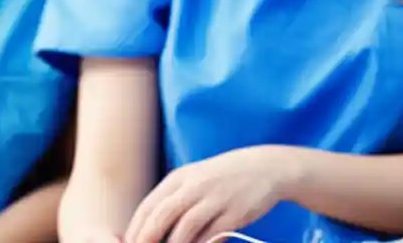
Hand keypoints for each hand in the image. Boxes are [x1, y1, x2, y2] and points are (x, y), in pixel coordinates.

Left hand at [124, 147, 295, 242]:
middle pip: (161, 217)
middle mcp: (195, 185)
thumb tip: (146, 232)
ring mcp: (216, 198)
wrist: (267, 167)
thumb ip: (172, 202)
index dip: (135, 232)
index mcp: (180, 177)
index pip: (148, 208)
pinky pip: (211, 236)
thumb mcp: (194, 181)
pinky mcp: (235, 212)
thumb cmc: (223, 179)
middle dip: (147, 241)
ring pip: (184, 229)